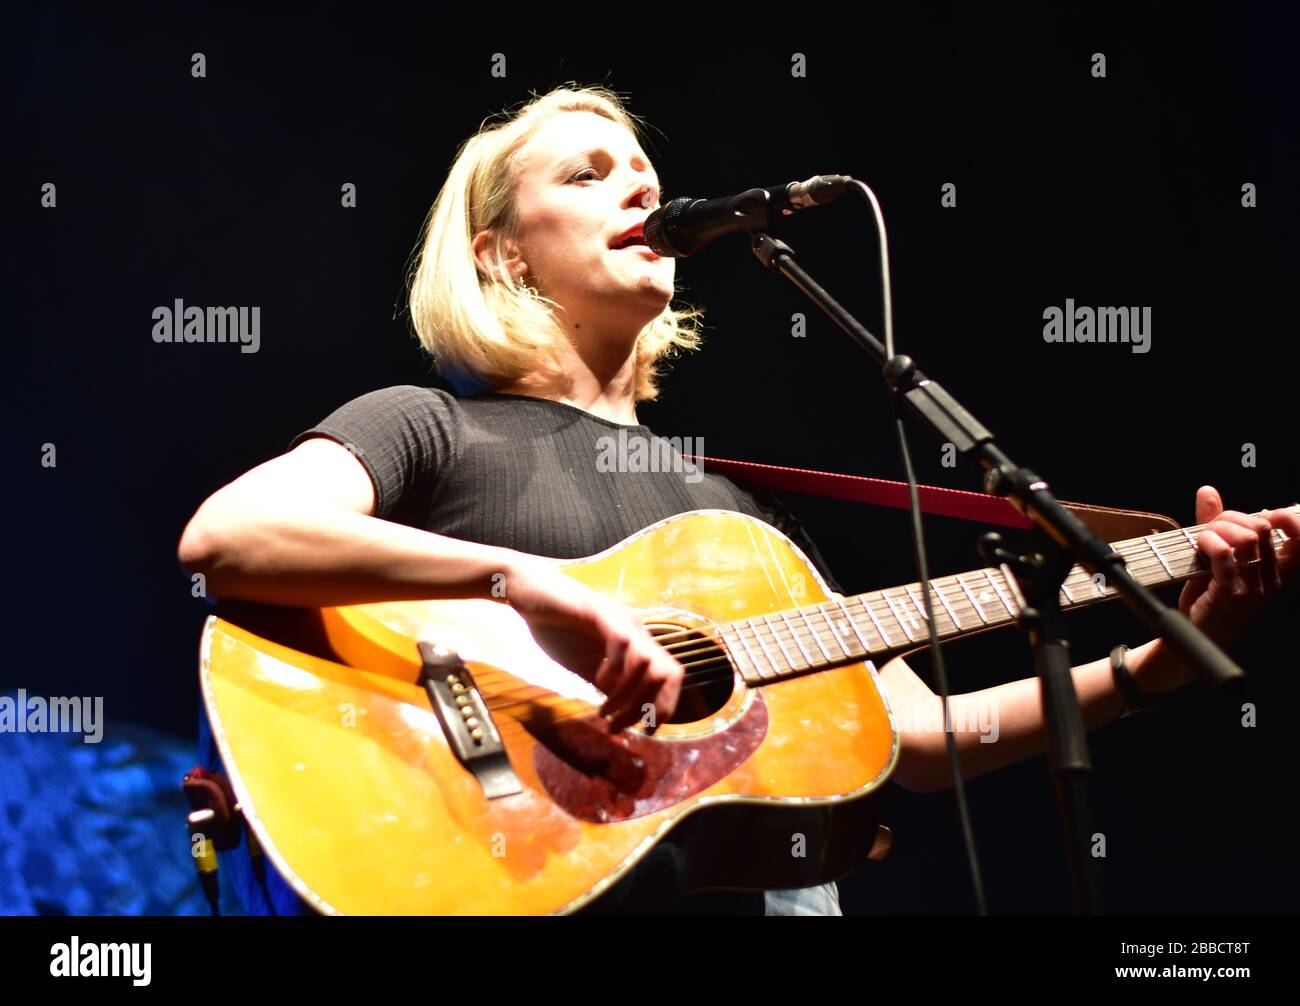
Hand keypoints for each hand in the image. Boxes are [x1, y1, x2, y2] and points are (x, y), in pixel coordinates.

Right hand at [499, 556, 682, 731]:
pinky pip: (622, 644)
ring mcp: (619, 619)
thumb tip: (624, 713)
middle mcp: (636, 629)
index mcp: (636, 642)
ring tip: (604, 711)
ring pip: (647, 664)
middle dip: (647, 708)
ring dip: (628, 696)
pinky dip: (613, 671)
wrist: (526, 590)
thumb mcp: (585, 663)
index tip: (647, 731)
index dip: (665, 706)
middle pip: (668, 673)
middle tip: (618, 726)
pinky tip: (596, 680)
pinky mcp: (599, 612)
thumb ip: (607, 684)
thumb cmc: (555, 626)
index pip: (670, 676)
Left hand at [1178, 486, 1298, 644]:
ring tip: (1203, 538)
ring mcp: (1252, 588)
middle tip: (1212, 528)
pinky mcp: (1229, 595)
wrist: (1195, 633)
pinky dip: (1209, 541)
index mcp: (1276, 570)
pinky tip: (1200, 545)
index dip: (1288, 519)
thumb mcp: (1216, 557)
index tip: (1263, 516)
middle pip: (1261, 529)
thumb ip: (1215, 524)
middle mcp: (1270, 579)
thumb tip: (1208, 492)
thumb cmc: (1208, 595)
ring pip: (1244, 539)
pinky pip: (1224, 556)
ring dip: (1217, 529)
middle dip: (1232, 518)